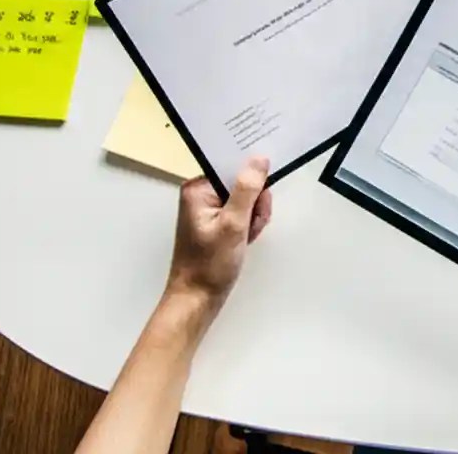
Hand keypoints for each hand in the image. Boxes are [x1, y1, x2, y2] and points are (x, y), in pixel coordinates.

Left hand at [168, 156, 273, 306]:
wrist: (198, 298)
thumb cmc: (208, 266)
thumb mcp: (233, 224)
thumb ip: (247, 189)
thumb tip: (259, 160)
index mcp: (197, 189)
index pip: (234, 168)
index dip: (252, 182)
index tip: (257, 201)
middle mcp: (201, 195)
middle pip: (243, 183)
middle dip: (254, 205)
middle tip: (247, 226)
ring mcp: (209, 208)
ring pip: (247, 200)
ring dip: (253, 218)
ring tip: (244, 237)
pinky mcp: (217, 221)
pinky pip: (242, 213)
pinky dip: (249, 226)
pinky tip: (244, 240)